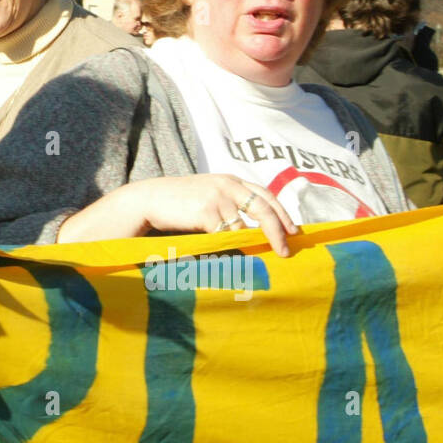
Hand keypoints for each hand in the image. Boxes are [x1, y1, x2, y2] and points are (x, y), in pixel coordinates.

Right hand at [59, 174, 297, 256]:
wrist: (148, 200)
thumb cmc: (178, 203)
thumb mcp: (207, 195)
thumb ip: (229, 204)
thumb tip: (255, 229)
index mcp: (230, 180)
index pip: (266, 195)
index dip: (282, 214)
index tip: (294, 232)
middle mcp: (228, 185)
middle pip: (264, 209)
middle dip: (278, 232)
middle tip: (285, 252)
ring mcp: (218, 198)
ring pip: (245, 228)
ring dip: (251, 247)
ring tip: (255, 263)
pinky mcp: (207, 212)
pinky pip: (226, 236)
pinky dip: (231, 250)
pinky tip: (232, 259)